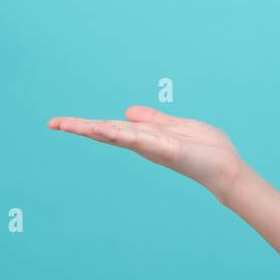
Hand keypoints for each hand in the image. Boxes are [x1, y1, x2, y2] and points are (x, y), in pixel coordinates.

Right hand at [47, 105, 249, 200]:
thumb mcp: (177, 127)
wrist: (226, 168)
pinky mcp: (167, 149)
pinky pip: (141, 138)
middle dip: (80, 127)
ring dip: (93, 128)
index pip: (111, 128)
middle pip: (107, 132)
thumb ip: (154, 119)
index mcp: (145, 137)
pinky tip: (104, 128)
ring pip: (117, 134)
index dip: (87, 125)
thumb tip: (128, 111)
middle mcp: (144, 144)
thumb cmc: (206, 149)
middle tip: (52, 123)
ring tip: (67, 125)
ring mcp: (153, 147)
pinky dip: (122, 133)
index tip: (60, 123)